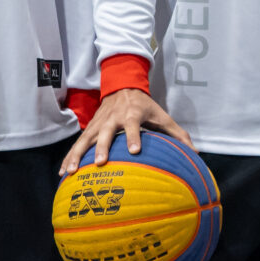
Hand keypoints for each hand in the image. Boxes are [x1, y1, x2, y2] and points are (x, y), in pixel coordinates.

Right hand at [59, 88, 190, 174]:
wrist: (122, 87)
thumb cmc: (146, 107)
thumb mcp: (163, 116)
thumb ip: (179, 135)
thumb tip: (196, 154)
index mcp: (132, 114)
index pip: (133, 125)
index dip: (133, 136)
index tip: (135, 150)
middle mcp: (113, 118)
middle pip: (105, 133)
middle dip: (101, 147)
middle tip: (100, 162)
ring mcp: (98, 124)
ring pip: (85, 139)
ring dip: (77, 155)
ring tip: (70, 172)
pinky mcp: (89, 129)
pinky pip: (77, 144)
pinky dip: (69, 157)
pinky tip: (63, 174)